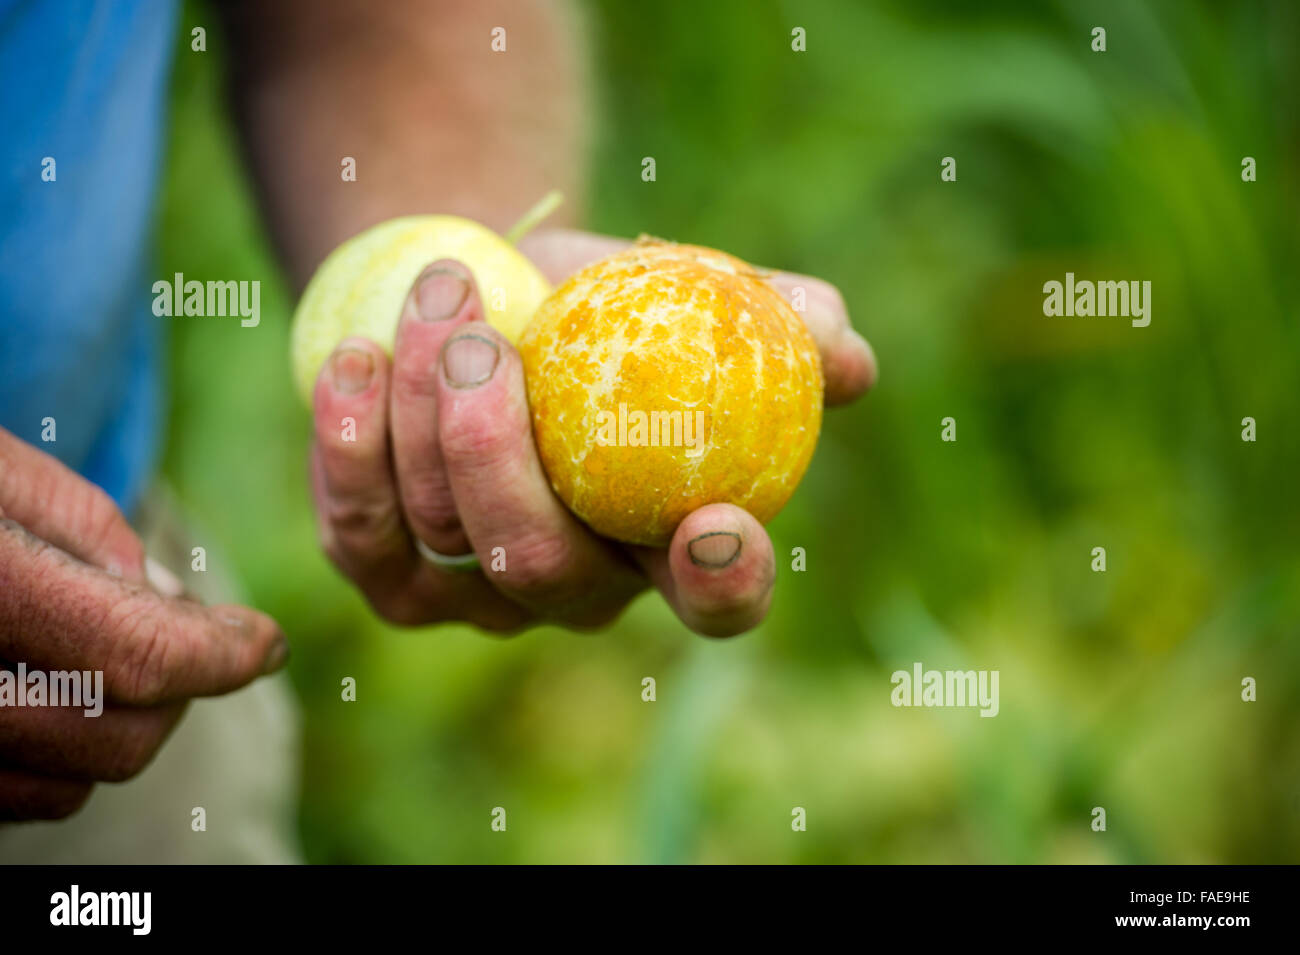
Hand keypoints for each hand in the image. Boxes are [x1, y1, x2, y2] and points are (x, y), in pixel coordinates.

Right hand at [0, 429, 286, 819]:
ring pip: (69, 786)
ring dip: (116, 728)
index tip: (263, 642)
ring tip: (101, 656)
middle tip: (186, 639)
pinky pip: (10, 805)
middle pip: (117, 735)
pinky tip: (39, 694)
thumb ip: (85, 530)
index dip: (221, 655)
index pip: (134, 652)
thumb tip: (166, 604)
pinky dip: (52, 760)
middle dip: (178, 692)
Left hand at [309, 228, 876, 636]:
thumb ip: (777, 321)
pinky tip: (358, 358)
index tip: (718, 526)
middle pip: (545, 570)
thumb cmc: (608, 303)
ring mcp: (479, 593)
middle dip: (502, 459)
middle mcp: (578, 588)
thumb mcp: (697, 293)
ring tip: (439, 294)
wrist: (487, 293)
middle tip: (487, 347)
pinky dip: (350, 447)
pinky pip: (362, 535)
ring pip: (445, 535)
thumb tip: (847, 359)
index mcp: (670, 545)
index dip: (721, 586)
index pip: (715, 602)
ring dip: (423, 409)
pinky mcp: (392, 572)